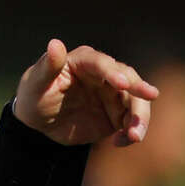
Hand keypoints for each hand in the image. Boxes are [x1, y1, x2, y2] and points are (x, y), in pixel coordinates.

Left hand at [14, 40, 158, 147]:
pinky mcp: (117, 113)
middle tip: (150, 96)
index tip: (122, 84)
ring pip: (135, 100)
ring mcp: (112, 94)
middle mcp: (104, 74)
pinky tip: (121, 142)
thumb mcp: (36, 83)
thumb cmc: (34, 96)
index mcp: (84, 61)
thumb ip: (48, 66)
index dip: (113, 72)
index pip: (102, 63)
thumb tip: (55, 44)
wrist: (40, 124)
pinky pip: (132, 121)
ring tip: (134, 137)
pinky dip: (131, 131)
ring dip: (140, 117)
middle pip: (128, 78)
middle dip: (139, 89)